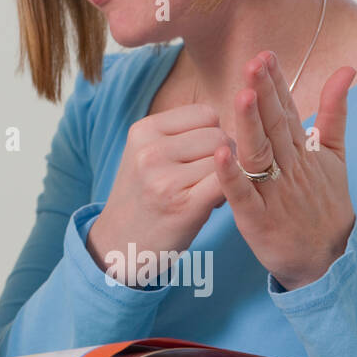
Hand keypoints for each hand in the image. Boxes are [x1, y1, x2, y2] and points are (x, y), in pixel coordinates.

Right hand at [87, 104, 232, 284]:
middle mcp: (150, 151)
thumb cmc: (145, 196)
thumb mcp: (146, 153)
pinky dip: (228, 193)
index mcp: (142, 131)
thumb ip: (181, 135)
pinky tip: (212, 204)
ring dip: (225, 177)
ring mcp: (164, 179)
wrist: (120, 243)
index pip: (205, 114)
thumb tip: (235, 121)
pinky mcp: (183, 206)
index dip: (212, 134)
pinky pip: (226, 184)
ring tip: (203, 192)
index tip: (198, 156)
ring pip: (226, 160)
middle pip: (219, 136)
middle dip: (223, 156)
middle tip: (203, 178)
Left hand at [214, 50, 356, 290]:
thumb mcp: (335, 155)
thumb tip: (346, 69)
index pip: (287, 110)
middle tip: (254, 63)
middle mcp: (289, 167)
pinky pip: (242, 194)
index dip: (276, 83)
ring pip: (260, 154)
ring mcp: (273, 192)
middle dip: (265, 94)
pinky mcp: (257, 218)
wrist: (327, 261)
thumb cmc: (325, 204)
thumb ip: (335, 112)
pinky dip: (231, 176)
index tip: (265, 55)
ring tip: (242, 96)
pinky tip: (220, 155)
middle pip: (275, 126)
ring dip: (250, 125)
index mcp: (302, 150)